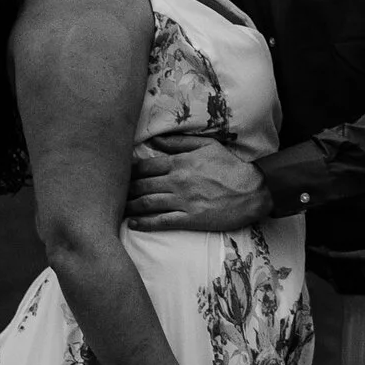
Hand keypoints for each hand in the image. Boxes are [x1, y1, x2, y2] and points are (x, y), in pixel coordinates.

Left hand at [126, 136, 271, 231]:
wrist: (253, 190)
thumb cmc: (230, 166)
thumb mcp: (207, 146)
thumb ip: (179, 142)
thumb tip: (156, 141)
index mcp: (180, 163)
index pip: (146, 166)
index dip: (129, 171)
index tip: (118, 174)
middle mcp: (178, 181)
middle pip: (142, 185)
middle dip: (125, 190)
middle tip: (111, 194)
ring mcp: (183, 201)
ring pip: (148, 203)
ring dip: (130, 206)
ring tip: (117, 209)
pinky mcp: (190, 219)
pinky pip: (162, 221)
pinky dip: (144, 223)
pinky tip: (133, 223)